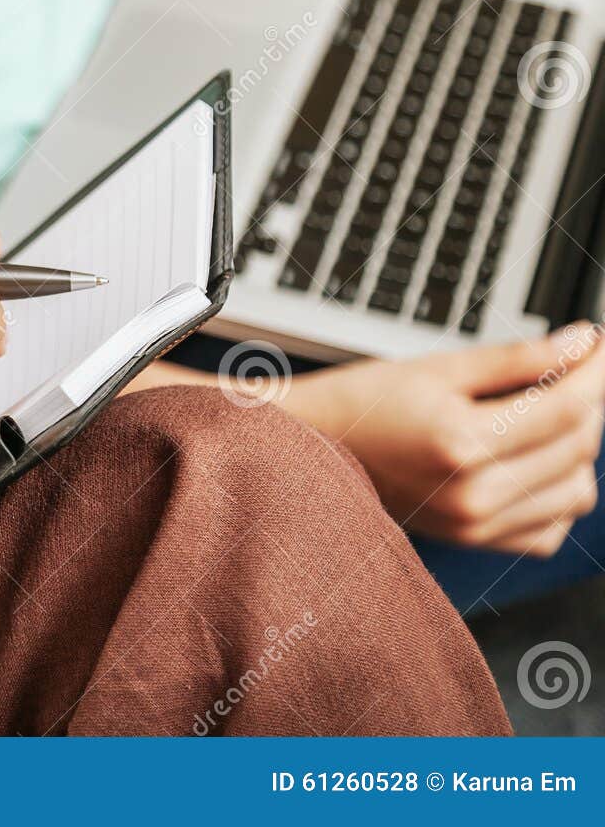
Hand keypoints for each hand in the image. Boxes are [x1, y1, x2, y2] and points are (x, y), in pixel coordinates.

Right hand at [282, 325, 604, 554]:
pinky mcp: (476, 542)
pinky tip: (531, 462)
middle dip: (590, 401)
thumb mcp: (435, 368)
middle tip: (576, 369)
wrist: (310, 454)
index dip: (595, 371)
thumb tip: (581, 344)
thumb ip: (516, 359)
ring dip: (577, 449)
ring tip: (546, 417)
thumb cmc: (359, 407)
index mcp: (460, 442)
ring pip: (578, 490)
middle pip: (580, 446)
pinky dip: (557, 493)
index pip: (567, 407)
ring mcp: (476, 525)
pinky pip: (552, 528)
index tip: (597, 346)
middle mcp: (474, 493)